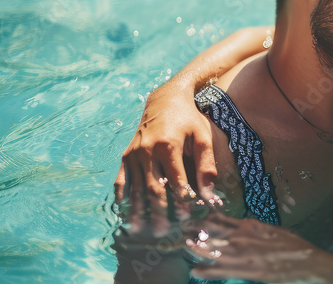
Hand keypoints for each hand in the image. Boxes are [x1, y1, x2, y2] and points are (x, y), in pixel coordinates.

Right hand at [114, 83, 218, 221]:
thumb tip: (211, 194)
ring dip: (138, 210)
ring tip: (140, 230)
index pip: (175, 180)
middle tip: (163, 232)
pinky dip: (122, 197)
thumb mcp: (202, 137)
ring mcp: (134, 153)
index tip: (188, 216)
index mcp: (168, 145)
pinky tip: (125, 212)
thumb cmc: (189, 119)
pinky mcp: (126, 155)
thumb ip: (206, 165)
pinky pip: (122, 180)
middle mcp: (147, 150)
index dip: (181, 200)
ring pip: (135, 187)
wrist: (165, 99)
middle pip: (152, 188)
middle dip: (158, 211)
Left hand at [185, 213, 332, 282]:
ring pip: (213, 249)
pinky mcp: (250, 270)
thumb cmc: (295, 248)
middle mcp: (244, 237)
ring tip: (183, 246)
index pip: (220, 220)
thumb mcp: (274, 231)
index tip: (190, 219)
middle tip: (179, 230)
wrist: (312, 263)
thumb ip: (256, 228)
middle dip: (193, 231)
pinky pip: (224, 270)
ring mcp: (246, 254)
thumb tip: (243, 224)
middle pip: (211, 232)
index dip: (202, 220)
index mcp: (250, 226)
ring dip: (196, 248)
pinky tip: (196, 271)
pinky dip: (208, 270)